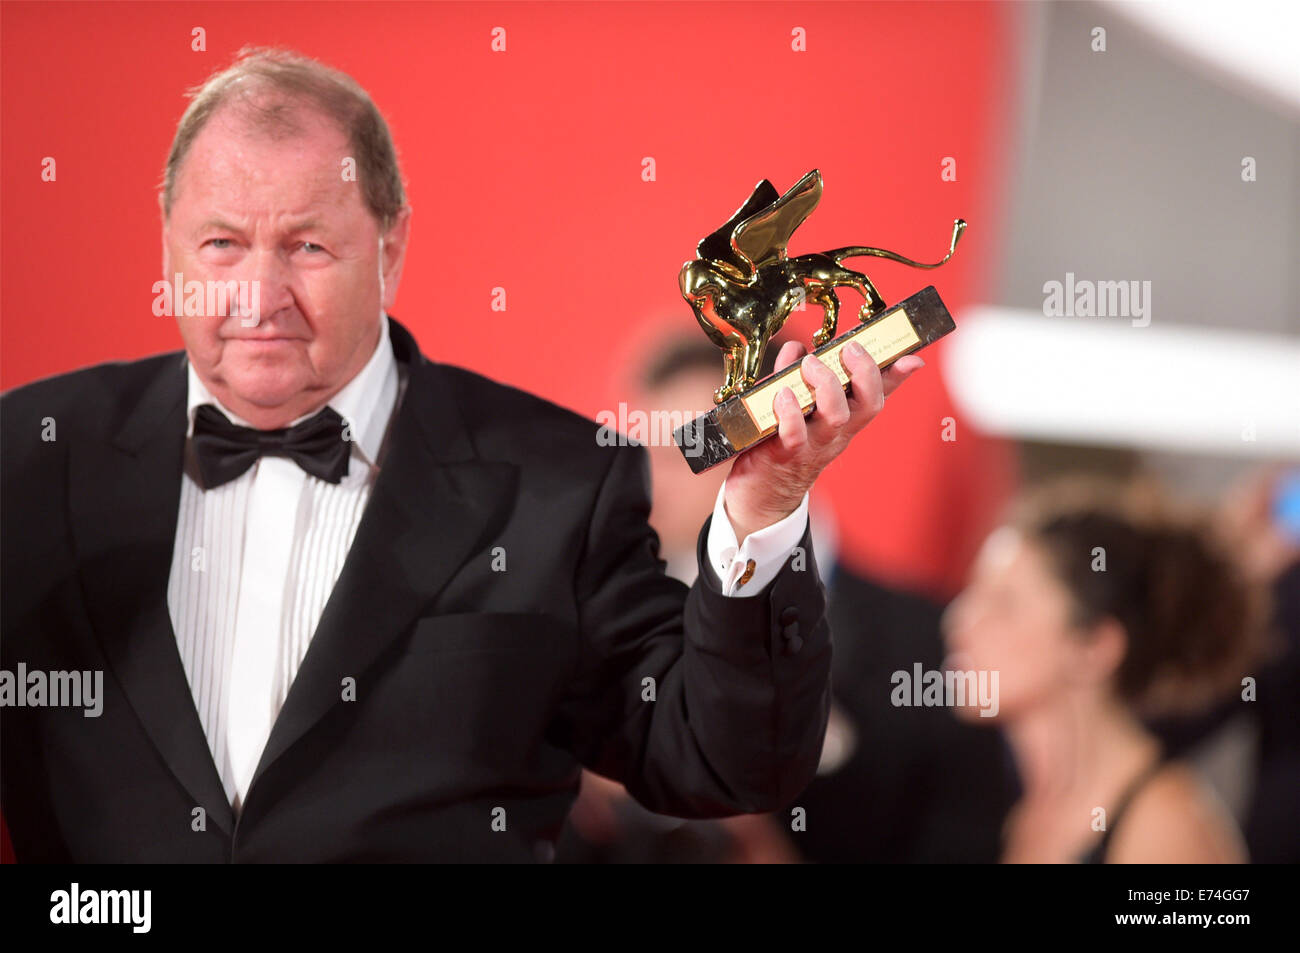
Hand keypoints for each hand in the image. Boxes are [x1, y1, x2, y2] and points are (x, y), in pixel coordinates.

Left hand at [722, 340, 923, 541]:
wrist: (761, 495)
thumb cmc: (779, 443)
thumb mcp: (794, 405)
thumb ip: (794, 375)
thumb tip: (797, 347)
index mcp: (845, 417)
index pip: (878, 394)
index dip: (897, 376)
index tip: (910, 357)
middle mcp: (836, 432)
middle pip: (868, 404)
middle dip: (865, 372)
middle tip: (849, 348)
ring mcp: (814, 444)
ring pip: (837, 416)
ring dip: (827, 385)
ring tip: (809, 363)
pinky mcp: (786, 455)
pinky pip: (794, 434)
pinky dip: (790, 412)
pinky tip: (782, 394)